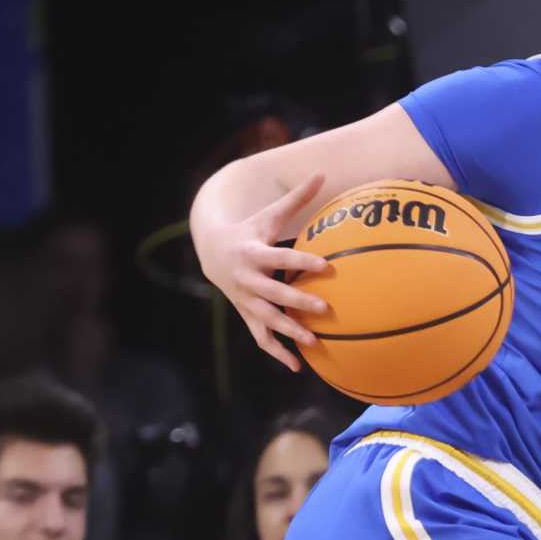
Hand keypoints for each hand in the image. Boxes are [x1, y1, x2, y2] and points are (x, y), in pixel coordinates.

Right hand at [195, 174, 330, 371]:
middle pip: (274, 293)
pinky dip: (277, 353)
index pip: (280, 257)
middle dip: (298, 302)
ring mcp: (245, 300)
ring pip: (266, 320)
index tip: (327, 266)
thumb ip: (296, 198)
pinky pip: (261, 338)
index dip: (302, 261)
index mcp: (253, 252)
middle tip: (326, 309)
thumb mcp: (269, 214)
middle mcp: (247, 279)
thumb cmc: (251, 230)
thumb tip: (322, 172)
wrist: (213, 252)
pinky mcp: (246, 315)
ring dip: (288, 333)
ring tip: (314, 342)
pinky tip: (299, 367)